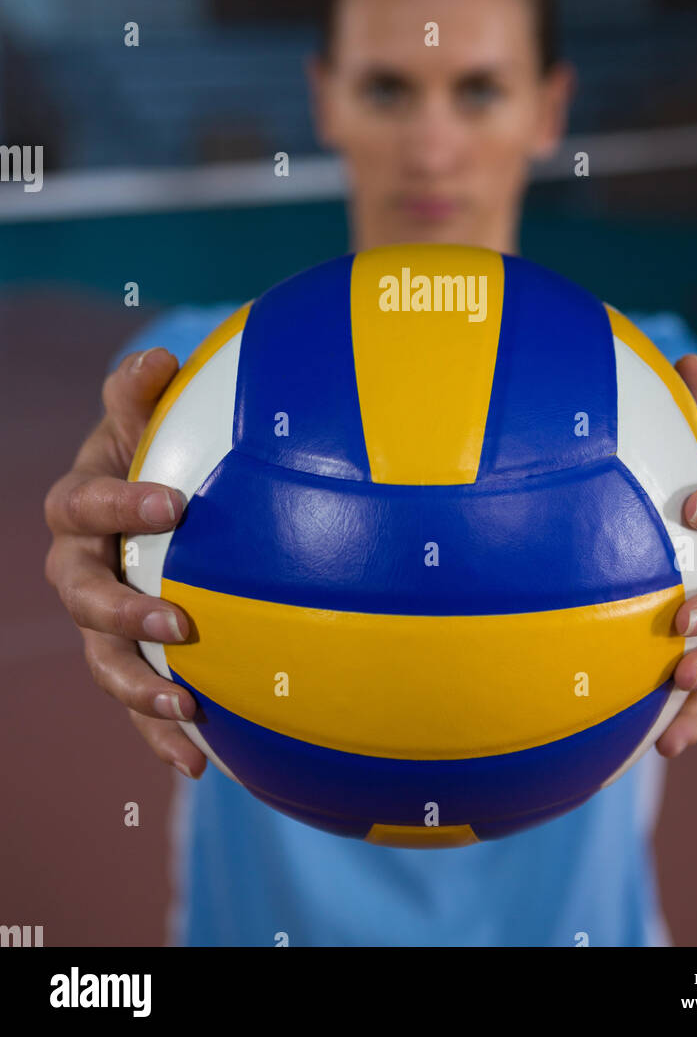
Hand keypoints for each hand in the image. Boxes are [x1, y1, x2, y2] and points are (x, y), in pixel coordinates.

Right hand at [44, 348, 207, 778]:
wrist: (148, 500)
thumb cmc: (150, 449)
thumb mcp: (143, 416)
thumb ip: (140, 391)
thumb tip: (159, 355)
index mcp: (78, 505)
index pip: (85, 505)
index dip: (120, 505)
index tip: (174, 504)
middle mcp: (76, 565)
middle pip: (81, 595)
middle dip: (123, 612)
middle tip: (180, 621)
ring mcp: (96, 619)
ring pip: (102, 658)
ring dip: (138, 686)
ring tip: (186, 704)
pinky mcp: (125, 656)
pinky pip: (135, 701)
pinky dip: (159, 734)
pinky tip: (198, 763)